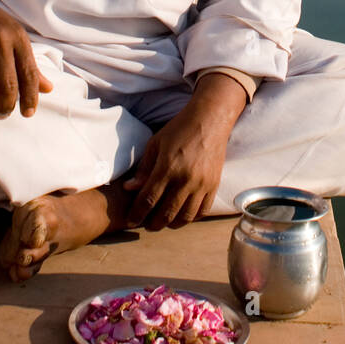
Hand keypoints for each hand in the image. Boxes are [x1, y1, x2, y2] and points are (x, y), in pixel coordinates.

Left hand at [122, 100, 231, 230]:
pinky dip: (190, 218)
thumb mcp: (155, 143)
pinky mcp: (214, 185)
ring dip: (171, 224)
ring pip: (185, 217)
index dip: (137, 214)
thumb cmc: (179, 128)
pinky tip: (182, 215)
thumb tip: (129, 188)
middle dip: (152, 224)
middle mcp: (185, 179)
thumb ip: (143, 168)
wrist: (210, 119)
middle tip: (145, 224)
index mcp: (167, 168)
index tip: (130, 220)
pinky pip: (202, 211)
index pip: (148, 200)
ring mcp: (202, 184)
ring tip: (163, 222)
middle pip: (166, 213)